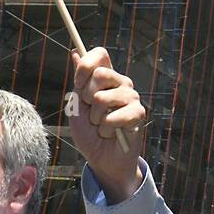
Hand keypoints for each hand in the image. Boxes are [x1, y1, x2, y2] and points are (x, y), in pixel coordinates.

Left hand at [69, 48, 144, 200]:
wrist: (102, 160)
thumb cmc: (89, 134)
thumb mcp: (76, 108)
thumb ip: (78, 83)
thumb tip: (75, 53)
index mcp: (105, 78)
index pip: (100, 54)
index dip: (86, 66)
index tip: (78, 85)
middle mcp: (120, 82)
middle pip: (100, 74)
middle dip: (87, 98)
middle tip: (91, 113)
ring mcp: (131, 96)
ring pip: (102, 98)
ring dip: (95, 119)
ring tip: (101, 126)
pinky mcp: (138, 113)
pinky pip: (114, 117)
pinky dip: (106, 129)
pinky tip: (111, 133)